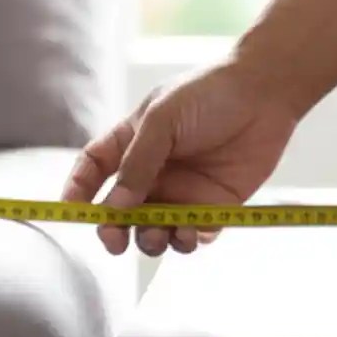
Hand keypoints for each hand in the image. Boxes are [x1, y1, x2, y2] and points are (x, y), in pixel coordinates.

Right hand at [61, 58, 300, 255]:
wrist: (266, 93)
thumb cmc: (208, 95)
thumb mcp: (163, 121)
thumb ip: (137, 165)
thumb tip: (114, 208)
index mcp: (131, 144)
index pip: (93, 171)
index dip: (78, 191)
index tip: (70, 212)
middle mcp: (152, 172)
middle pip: (120, 212)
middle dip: (114, 231)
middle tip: (116, 242)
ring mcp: (182, 192)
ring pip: (155, 230)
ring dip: (152, 240)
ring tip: (164, 235)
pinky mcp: (213, 207)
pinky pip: (193, 235)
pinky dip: (188, 241)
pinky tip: (195, 232)